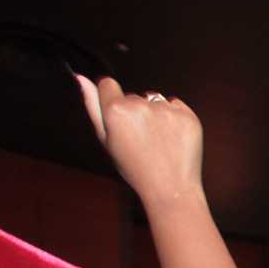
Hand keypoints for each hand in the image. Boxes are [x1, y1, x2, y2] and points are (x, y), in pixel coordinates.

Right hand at [75, 74, 202, 204]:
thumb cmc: (135, 168)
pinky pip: (175, 106)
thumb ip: (93, 107)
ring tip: (157, 141)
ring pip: (154, 100)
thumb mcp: (106, 141)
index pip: (107, 84)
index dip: (111, 99)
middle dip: (134, 112)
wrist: (171, 188)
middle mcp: (140, 105)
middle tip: (140, 140)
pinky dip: (174, 117)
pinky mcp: (186, 114)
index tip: (118, 116)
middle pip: (132, 96)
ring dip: (155, 113)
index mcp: (116, 110)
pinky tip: (172, 138)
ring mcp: (166, 109)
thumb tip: (82, 79)